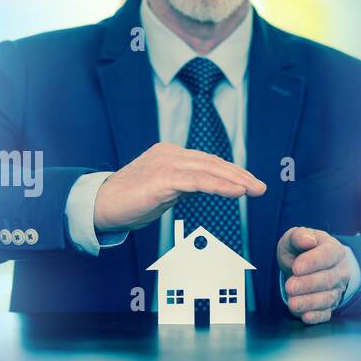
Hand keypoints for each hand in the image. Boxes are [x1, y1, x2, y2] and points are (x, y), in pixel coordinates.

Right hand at [94, 143, 265, 231]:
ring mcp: (166, 164)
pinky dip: (220, 186)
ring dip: (236, 180)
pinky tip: (237, 192)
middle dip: (240, 175)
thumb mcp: (163, 192)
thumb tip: (205, 187)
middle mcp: (169, 153)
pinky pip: (198, 181)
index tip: (249, 184)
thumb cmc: (128, 203)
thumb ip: (183, 186)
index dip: (231, 172)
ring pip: (209, 169)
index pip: (208, 161)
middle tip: (261, 187)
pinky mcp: (162, 178)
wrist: (100, 207)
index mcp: (169, 154)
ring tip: (254, 190)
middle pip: (213, 163)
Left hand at [277, 227, 351, 324]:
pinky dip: (316, 317)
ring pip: (327, 298)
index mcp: (334, 250)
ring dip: (309, 302)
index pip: (327, 255)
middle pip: (328, 279)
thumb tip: (307, 240)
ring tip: (293, 303)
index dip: (312, 262)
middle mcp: (339, 271)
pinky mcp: (330, 305)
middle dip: (308, 284)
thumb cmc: (301, 250)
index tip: (296, 268)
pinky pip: (326, 313)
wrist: (307, 264)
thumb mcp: (296, 238)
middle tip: (290, 286)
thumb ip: (299, 236)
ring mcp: (336, 289)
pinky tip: (305, 317)